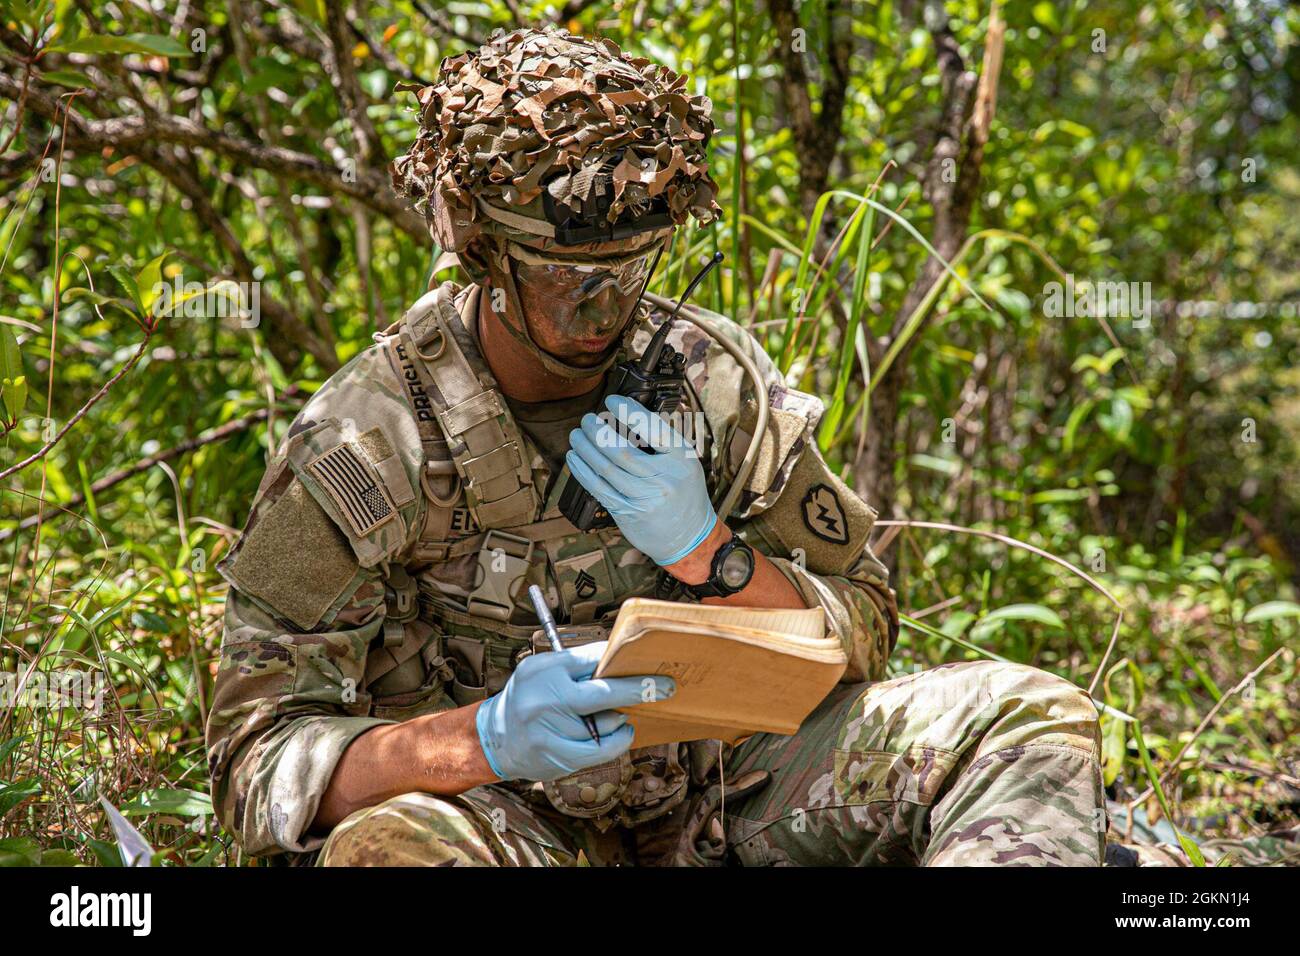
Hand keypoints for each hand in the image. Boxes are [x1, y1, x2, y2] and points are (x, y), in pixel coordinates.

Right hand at [475, 641, 673, 781]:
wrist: (494, 738)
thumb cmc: (527, 698)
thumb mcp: (542, 669)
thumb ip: (576, 664)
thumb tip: (618, 656)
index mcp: (545, 668)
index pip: (593, 658)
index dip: (623, 660)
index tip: (650, 661)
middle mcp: (546, 698)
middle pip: (605, 693)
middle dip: (640, 689)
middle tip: (665, 687)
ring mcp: (551, 730)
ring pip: (606, 724)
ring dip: (621, 720)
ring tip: (619, 717)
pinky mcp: (557, 756)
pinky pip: (600, 750)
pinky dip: (618, 742)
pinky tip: (622, 734)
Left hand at [566, 393, 717, 565]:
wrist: (689, 535)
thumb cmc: (684, 492)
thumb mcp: (685, 461)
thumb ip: (662, 437)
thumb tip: (630, 408)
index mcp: (682, 460)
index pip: (653, 429)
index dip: (628, 412)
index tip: (611, 401)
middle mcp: (665, 480)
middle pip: (622, 451)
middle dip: (597, 432)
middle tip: (587, 419)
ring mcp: (646, 499)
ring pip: (606, 470)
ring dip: (585, 449)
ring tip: (576, 435)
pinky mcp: (629, 514)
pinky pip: (599, 489)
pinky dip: (583, 471)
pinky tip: (575, 459)